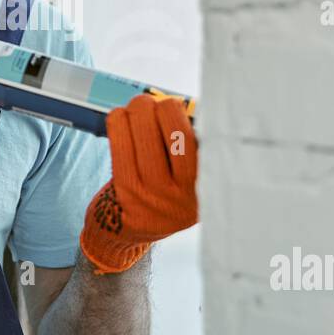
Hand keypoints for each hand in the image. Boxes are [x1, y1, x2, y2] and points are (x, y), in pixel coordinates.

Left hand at [79, 94, 198, 273]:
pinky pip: (121, 147)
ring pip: (147, 136)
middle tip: (155, 103)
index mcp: (210, 188)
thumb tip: (187, 103)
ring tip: (138, 106)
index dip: (202, 117)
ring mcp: (157, 199)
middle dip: (163, 107)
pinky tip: (119, 117)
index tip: (187, 104)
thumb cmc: (159, 190)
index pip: (214, 146)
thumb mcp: (187, 180)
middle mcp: (187, 197)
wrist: (126, 231)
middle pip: (179, 135)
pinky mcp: (127, 195)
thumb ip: (193, 148)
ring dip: (139, 111)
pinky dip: (119, 123)